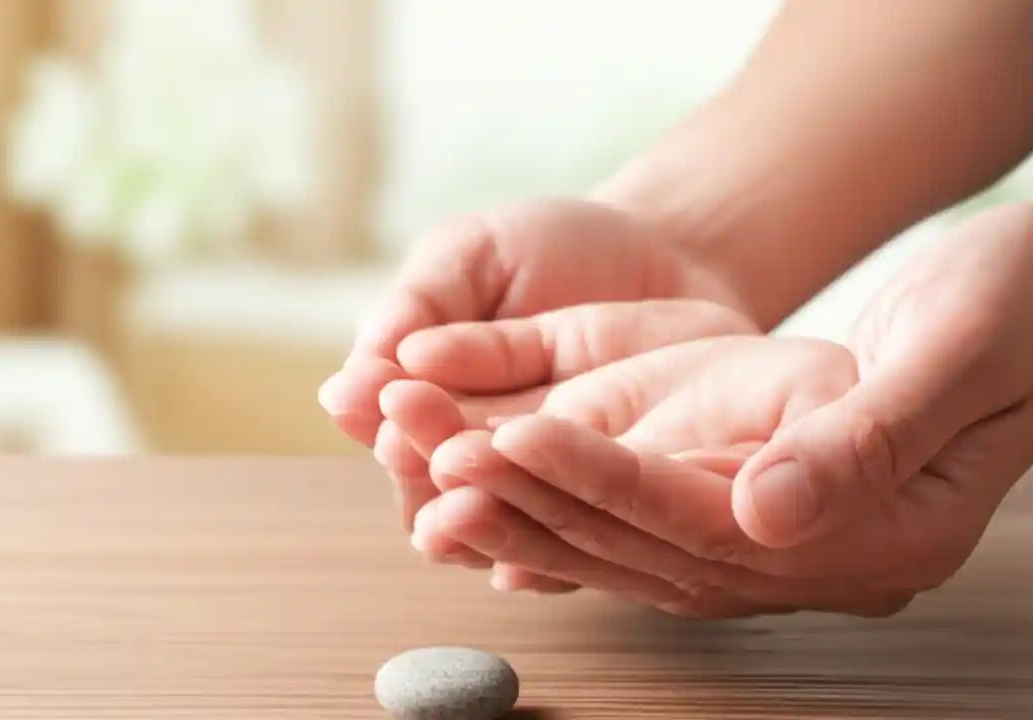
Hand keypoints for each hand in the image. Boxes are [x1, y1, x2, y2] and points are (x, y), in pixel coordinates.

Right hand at [317, 199, 752, 536]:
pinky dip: (540, 565)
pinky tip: (521, 567)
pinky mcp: (600, 507)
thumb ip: (423, 303)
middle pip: (424, 482)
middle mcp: (469, 452)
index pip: (383, 418)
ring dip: (462, 525)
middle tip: (399, 448)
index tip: (365, 392)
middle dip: (411, 464)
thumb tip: (364, 366)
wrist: (668, 255)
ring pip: (484, 527)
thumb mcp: (477, 252)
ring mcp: (533, 485)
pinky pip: (567, 550)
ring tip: (453, 513)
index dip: (371, 407)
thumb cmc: (556, 247)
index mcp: (426, 394)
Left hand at [419, 200, 1032, 616]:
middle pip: (644, 547)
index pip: (705, 524)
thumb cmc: (1015, 306)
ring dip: (523, 504)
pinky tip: (487, 474)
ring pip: (626, 540)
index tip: (508, 438)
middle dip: (529, 502)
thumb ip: (864, 440)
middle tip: (427, 460)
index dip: (599, 484)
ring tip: (427, 464)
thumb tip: (763, 511)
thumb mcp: (957, 354)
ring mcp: (778, 535)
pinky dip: (558, 493)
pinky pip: (638, 513)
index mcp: (876, 536)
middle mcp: (815, 556)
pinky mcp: (748, 497)